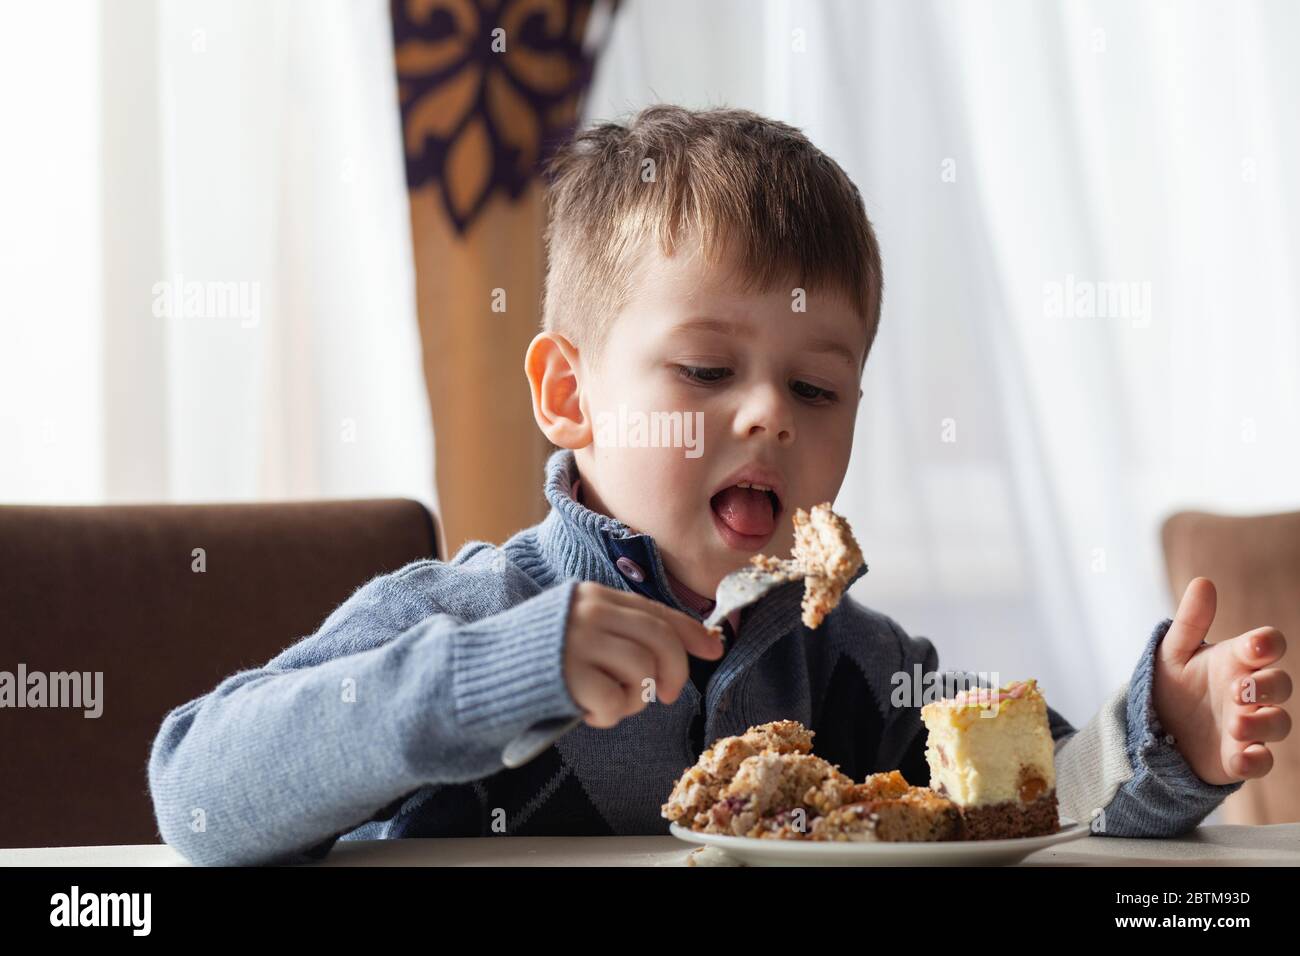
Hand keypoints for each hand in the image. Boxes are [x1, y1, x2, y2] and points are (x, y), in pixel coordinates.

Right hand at [562, 582, 722, 728]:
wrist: (487, 671)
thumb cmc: (547, 656)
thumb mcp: (585, 629)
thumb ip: (626, 631)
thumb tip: (696, 645)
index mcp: (599, 597)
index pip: (656, 611)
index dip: (691, 632)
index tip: (715, 650)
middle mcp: (591, 612)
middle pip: (660, 637)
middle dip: (675, 670)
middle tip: (668, 695)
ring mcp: (579, 640)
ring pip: (642, 668)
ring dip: (636, 697)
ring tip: (610, 703)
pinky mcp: (567, 674)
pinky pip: (614, 699)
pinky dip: (609, 714)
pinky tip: (590, 713)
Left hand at [1153, 577, 1291, 784]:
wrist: (1154, 727)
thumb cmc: (1173, 683)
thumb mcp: (1173, 652)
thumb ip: (1190, 622)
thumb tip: (1203, 582)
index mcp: (1236, 660)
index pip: (1269, 645)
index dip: (1268, 644)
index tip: (1252, 647)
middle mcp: (1250, 692)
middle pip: (1281, 684)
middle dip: (1268, 685)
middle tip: (1240, 690)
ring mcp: (1249, 725)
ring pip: (1278, 723)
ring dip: (1262, 723)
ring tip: (1234, 724)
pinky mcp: (1239, 757)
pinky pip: (1262, 761)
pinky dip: (1256, 761)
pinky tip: (1242, 757)